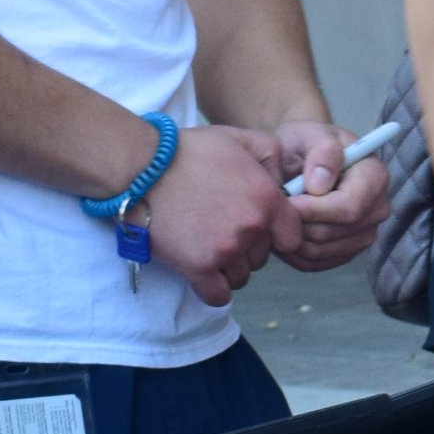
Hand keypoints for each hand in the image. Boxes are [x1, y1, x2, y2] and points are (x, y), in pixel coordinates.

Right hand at [137, 121, 286, 305]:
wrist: (141, 168)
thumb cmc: (187, 151)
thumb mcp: (239, 138)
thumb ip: (272, 154)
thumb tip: (283, 179)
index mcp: (266, 198)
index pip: (292, 237)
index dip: (276, 234)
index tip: (256, 228)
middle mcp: (252, 227)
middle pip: (262, 258)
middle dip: (246, 248)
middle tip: (219, 230)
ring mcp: (226, 250)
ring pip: (241, 277)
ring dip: (227, 268)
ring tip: (205, 245)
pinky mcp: (199, 268)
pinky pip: (218, 296)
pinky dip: (211, 289)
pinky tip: (201, 272)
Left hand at [269, 119, 390, 269]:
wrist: (298, 160)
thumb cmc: (305, 144)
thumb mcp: (310, 134)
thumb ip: (320, 152)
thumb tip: (320, 185)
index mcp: (375, 176)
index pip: (350, 207)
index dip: (316, 209)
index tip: (289, 200)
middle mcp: (377, 209)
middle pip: (334, 233)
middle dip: (299, 223)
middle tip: (276, 206)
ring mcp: (363, 234)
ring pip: (321, 251)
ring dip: (292, 235)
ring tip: (278, 213)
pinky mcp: (344, 252)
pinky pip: (314, 263)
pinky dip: (292, 250)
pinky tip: (284, 227)